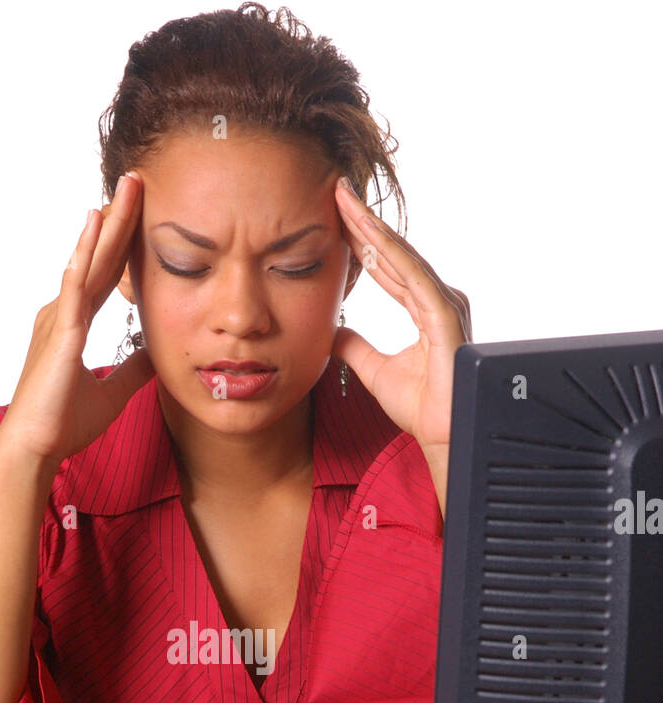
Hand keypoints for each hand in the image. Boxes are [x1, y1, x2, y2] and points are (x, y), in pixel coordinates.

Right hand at [0, 171, 154, 468]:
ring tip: (126, 187)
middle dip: (119, 219)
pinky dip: (86, 252)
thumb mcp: (113, 393)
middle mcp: (63, 313)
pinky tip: (95, 222)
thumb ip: (132, 370)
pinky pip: (76, 284)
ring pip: (89, 260)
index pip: (106, 276)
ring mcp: (60, 318)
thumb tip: (155, 353)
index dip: (124, 244)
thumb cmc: (63, 424)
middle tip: (138, 180)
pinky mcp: (60, 331)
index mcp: (73, 324)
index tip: (141, 213)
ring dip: (108, 223)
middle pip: (99, 258)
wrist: (34, 449)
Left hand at [333, 178, 470, 518]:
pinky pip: (412, 276)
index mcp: (424, 309)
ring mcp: (443, 304)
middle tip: (336, 189)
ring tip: (345, 200)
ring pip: (401, 257)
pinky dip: (390, 253)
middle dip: (364, 221)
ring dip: (373, 228)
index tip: (335, 213)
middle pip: (393, 253)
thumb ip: (356, 348)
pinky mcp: (444, 315)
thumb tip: (333, 332)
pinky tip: (369, 233)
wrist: (444, 437)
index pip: (386, 267)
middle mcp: (437, 299)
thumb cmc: (422, 409)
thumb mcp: (374, 372)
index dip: (359, 240)